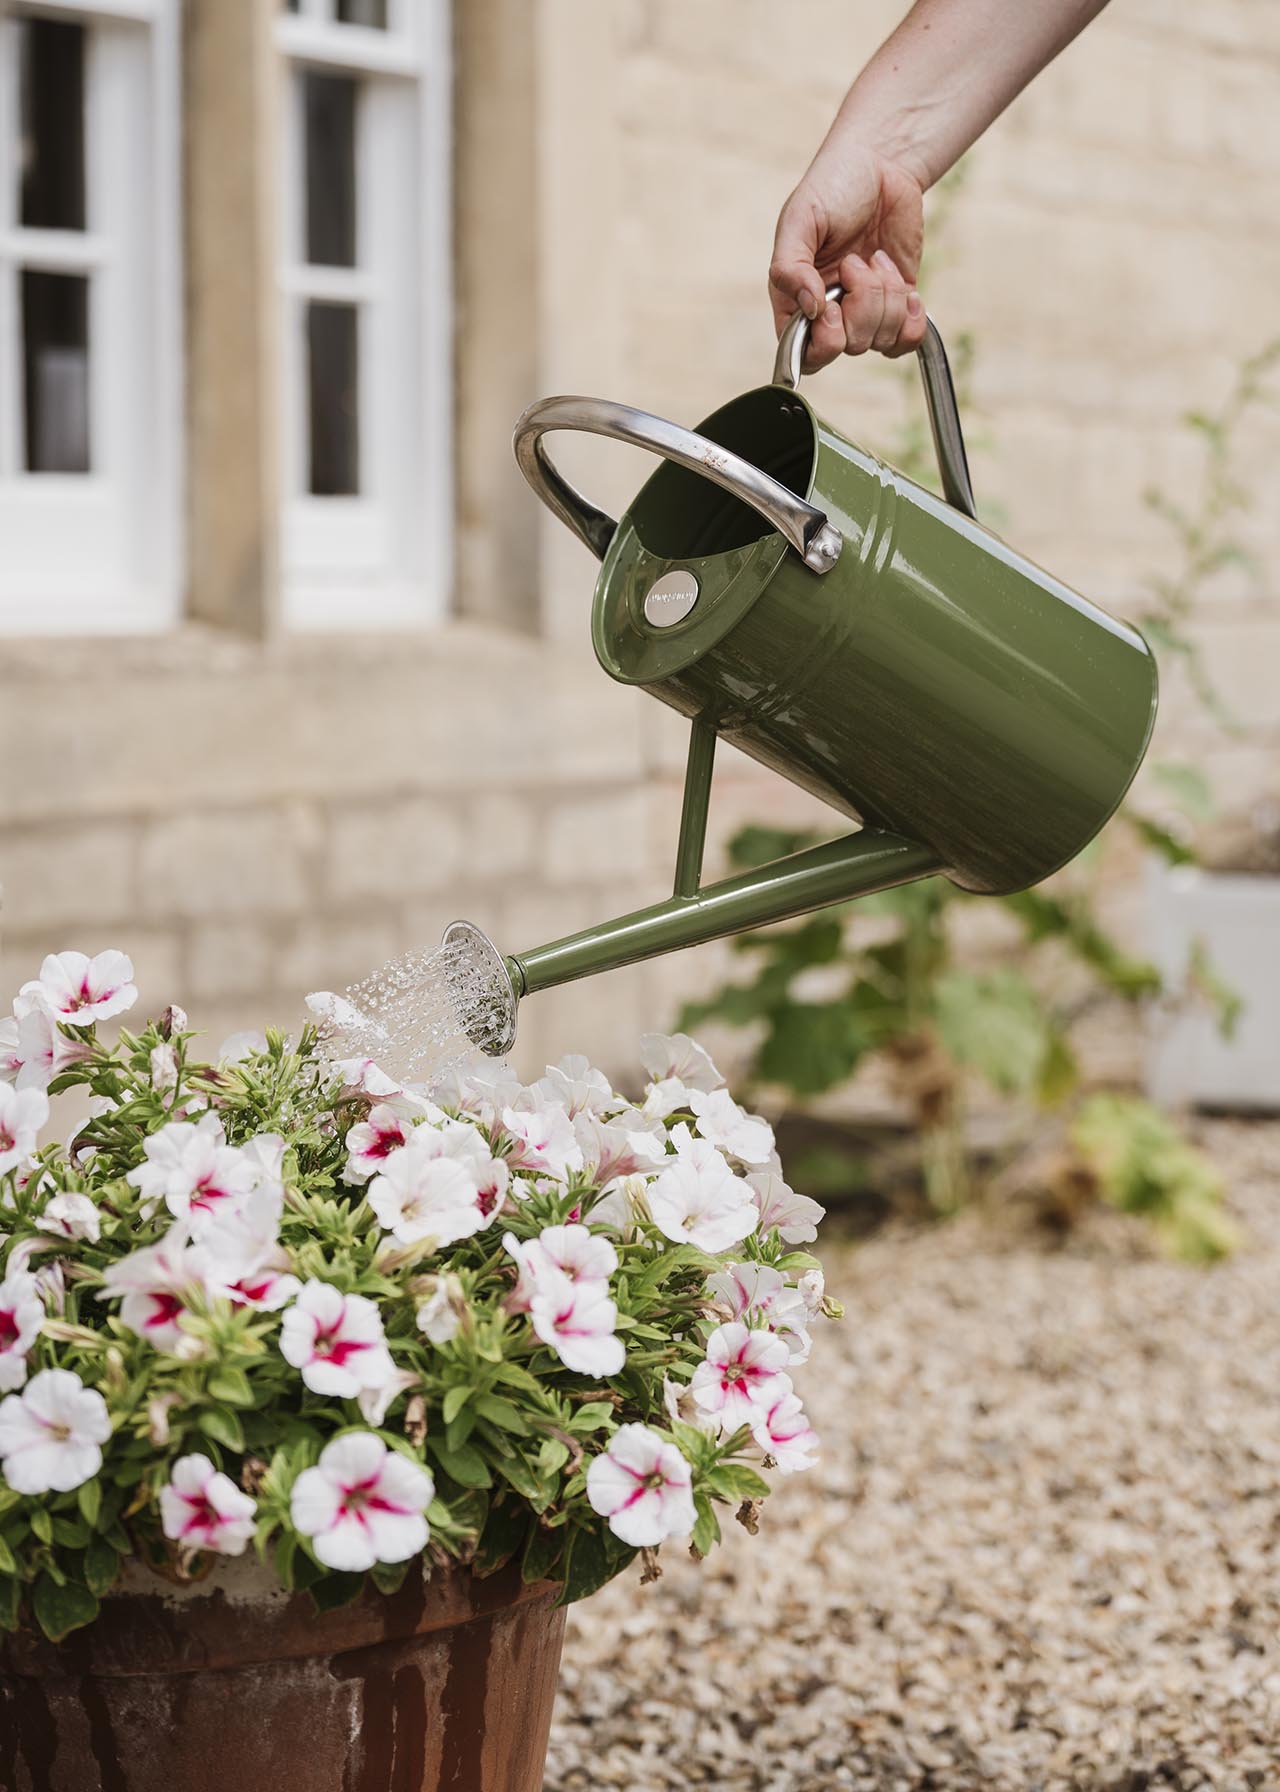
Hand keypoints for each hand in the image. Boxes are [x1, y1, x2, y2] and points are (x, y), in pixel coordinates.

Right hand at [769, 144, 927, 370]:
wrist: (880, 165)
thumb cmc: (831, 188)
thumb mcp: (799, 219)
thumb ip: (790, 267)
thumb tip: (809, 311)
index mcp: (796, 301)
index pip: (805, 356)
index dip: (824, 342)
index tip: (831, 307)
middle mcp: (828, 316)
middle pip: (849, 346)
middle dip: (862, 302)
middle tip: (855, 262)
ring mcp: (865, 313)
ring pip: (880, 340)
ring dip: (887, 296)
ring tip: (876, 259)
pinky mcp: (897, 307)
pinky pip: (906, 340)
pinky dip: (912, 318)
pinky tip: (906, 290)